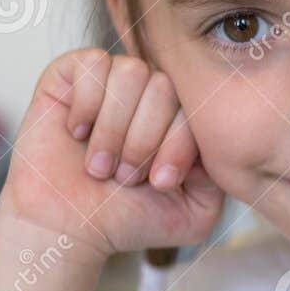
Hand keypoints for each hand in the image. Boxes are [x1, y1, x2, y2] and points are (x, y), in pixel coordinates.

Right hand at [0, 49, 225, 257]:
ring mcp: (112, 81)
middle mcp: (150, 93)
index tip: (160, 182)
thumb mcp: (195, 211)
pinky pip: (92, 62)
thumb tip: (218, 137)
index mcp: (181, 117)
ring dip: (114, 128)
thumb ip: (221, 176)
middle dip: (144, 141)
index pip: (197, 106)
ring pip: (132, 72)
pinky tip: (77, 133)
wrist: (69, 228)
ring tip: (100, 165)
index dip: (180, 144)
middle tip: (124, 177)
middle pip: (165, 87)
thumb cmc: (127, 219)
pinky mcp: (71, 74)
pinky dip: (86, 104)